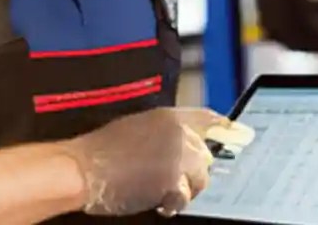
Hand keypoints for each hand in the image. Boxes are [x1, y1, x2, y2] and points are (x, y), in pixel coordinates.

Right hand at [61, 107, 229, 216]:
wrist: (84, 168)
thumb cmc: (102, 151)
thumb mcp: (136, 128)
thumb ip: (166, 132)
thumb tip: (186, 143)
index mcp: (169, 116)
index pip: (209, 118)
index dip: (223, 128)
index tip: (233, 134)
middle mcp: (179, 132)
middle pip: (207, 155)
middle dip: (194, 171)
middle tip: (174, 180)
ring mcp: (178, 155)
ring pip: (201, 179)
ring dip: (184, 188)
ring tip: (160, 190)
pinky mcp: (172, 179)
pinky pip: (185, 197)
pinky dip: (173, 202)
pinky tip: (158, 201)